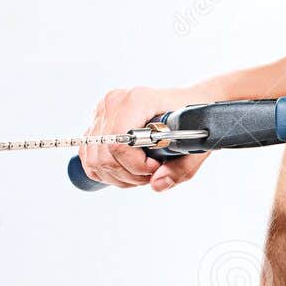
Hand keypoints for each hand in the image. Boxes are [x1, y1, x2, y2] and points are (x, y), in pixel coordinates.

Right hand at [77, 85, 216, 191]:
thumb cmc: (194, 120)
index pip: (119, 143)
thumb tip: (158, 184)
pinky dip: (105, 171)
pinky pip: (88, 155)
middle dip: (129, 175)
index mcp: (137, 100)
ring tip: (141, 173)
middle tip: (152, 174)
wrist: (189, 105)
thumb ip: (180, 168)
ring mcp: (102, 111)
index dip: (136, 165)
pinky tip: (127, 170)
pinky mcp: (98, 121)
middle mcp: (114, 102)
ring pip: (93, 159)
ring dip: (117, 176)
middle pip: (103, 155)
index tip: (157, 167)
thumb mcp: (197, 145)